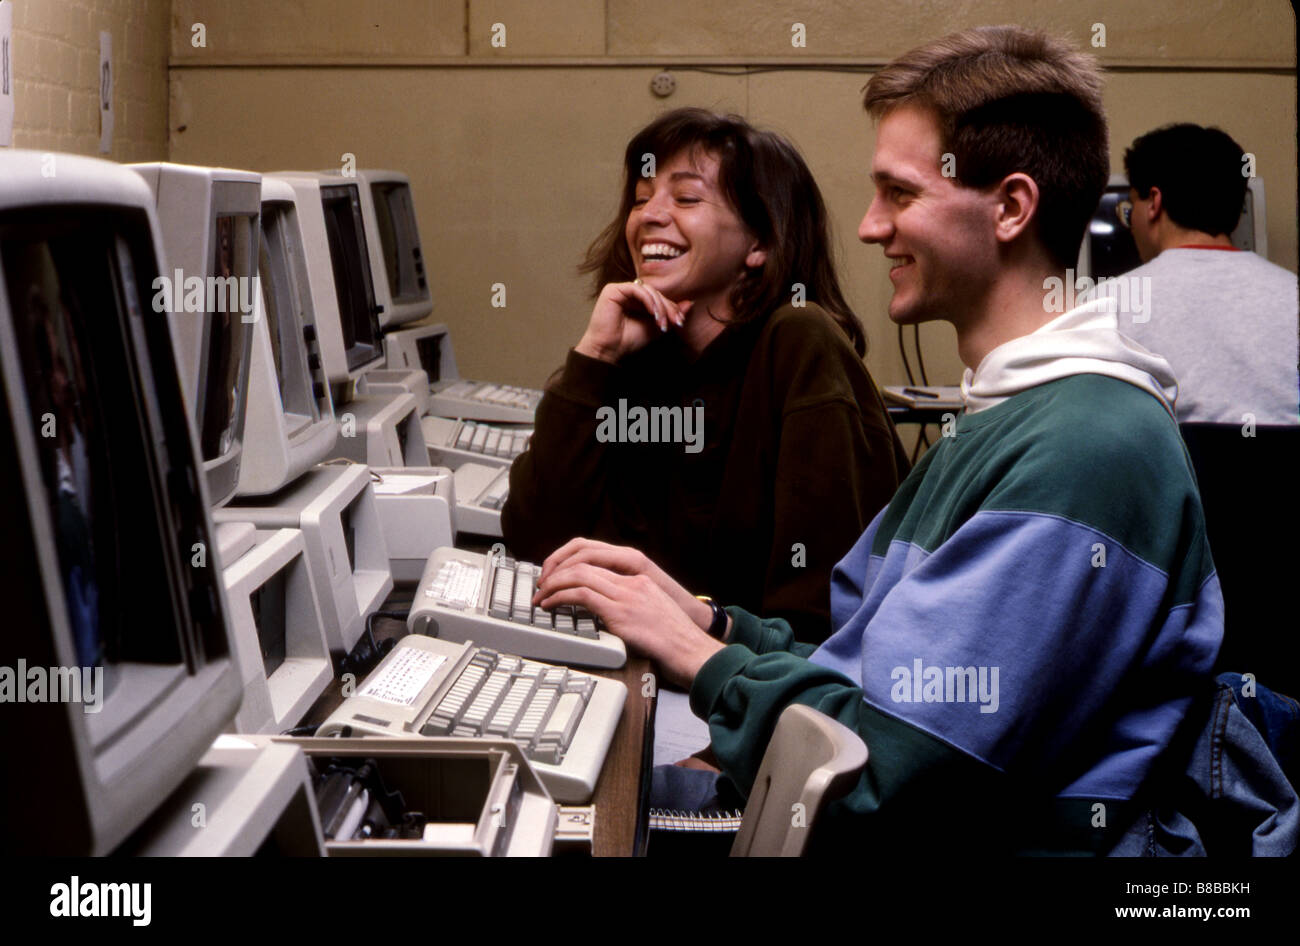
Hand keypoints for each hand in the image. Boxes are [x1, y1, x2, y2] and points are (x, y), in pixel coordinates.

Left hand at [533, 561, 723, 688]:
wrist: (693, 652)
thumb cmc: (676, 641)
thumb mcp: (653, 613)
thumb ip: (630, 606)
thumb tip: (604, 613)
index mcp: (640, 579)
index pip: (597, 560)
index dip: (570, 565)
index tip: (556, 576)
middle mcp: (631, 582)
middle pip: (584, 561)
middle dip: (556, 571)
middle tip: (541, 585)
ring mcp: (626, 596)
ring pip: (578, 574)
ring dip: (553, 583)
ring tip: (541, 596)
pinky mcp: (620, 613)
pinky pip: (581, 595)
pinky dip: (559, 597)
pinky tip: (551, 605)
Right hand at [574, 281, 692, 363]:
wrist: (609, 350)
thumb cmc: (628, 341)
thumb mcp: (655, 328)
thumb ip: (670, 315)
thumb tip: (690, 303)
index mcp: (637, 300)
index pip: (659, 297)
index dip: (672, 307)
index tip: (680, 322)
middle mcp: (628, 293)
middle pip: (655, 292)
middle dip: (668, 307)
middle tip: (675, 322)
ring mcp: (620, 289)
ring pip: (648, 290)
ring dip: (659, 305)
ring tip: (662, 322)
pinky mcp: (613, 290)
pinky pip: (636, 289)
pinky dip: (648, 300)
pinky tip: (653, 313)